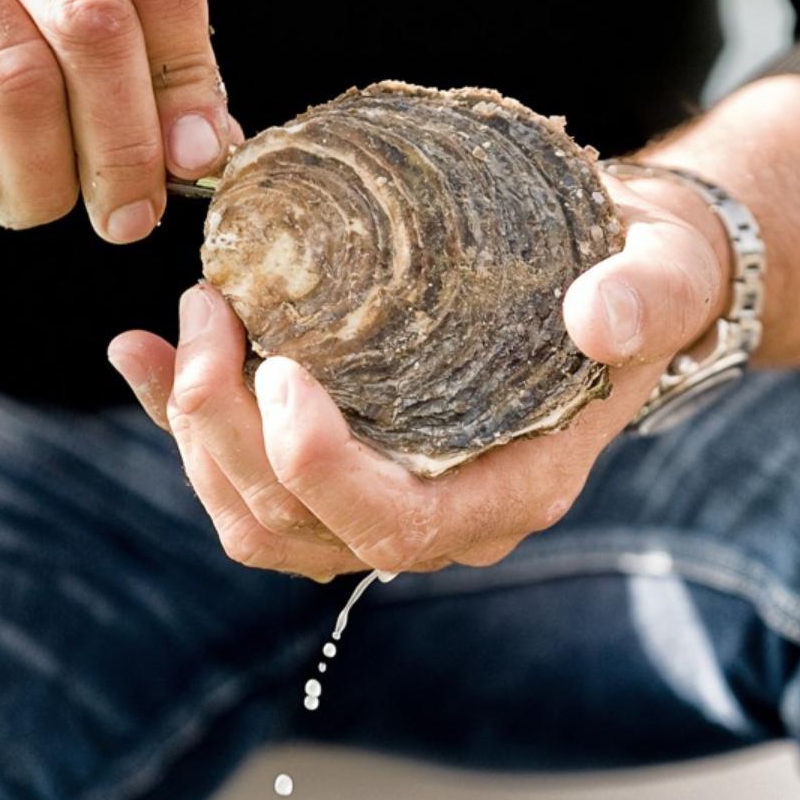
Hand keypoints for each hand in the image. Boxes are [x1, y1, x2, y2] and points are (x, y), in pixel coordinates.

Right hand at [0, 0, 240, 239]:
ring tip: (31, 206)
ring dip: (45, 182)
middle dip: (128, 148)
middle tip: (128, 218)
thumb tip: (205, 148)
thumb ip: (123, 69)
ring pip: (20, 91)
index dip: (188, 72)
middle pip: (96, 29)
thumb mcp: (29, 24)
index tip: (191, 152)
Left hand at [108, 175, 732, 580]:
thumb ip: (641, 296)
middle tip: (211, 308)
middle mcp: (444, 516)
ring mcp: (385, 495)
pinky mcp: (344, 460)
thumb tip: (598, 319)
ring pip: (255, 516)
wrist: (623, 279)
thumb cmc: (644, 277)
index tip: (278, 369)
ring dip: (191, 430)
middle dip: (226, 429)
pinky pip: (241, 475)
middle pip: (300, 525)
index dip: (321, 469)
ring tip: (175, 325)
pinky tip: (136, 354)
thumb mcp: (663, 272)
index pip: (398, 527)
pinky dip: (177, 419)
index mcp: (514, 487)